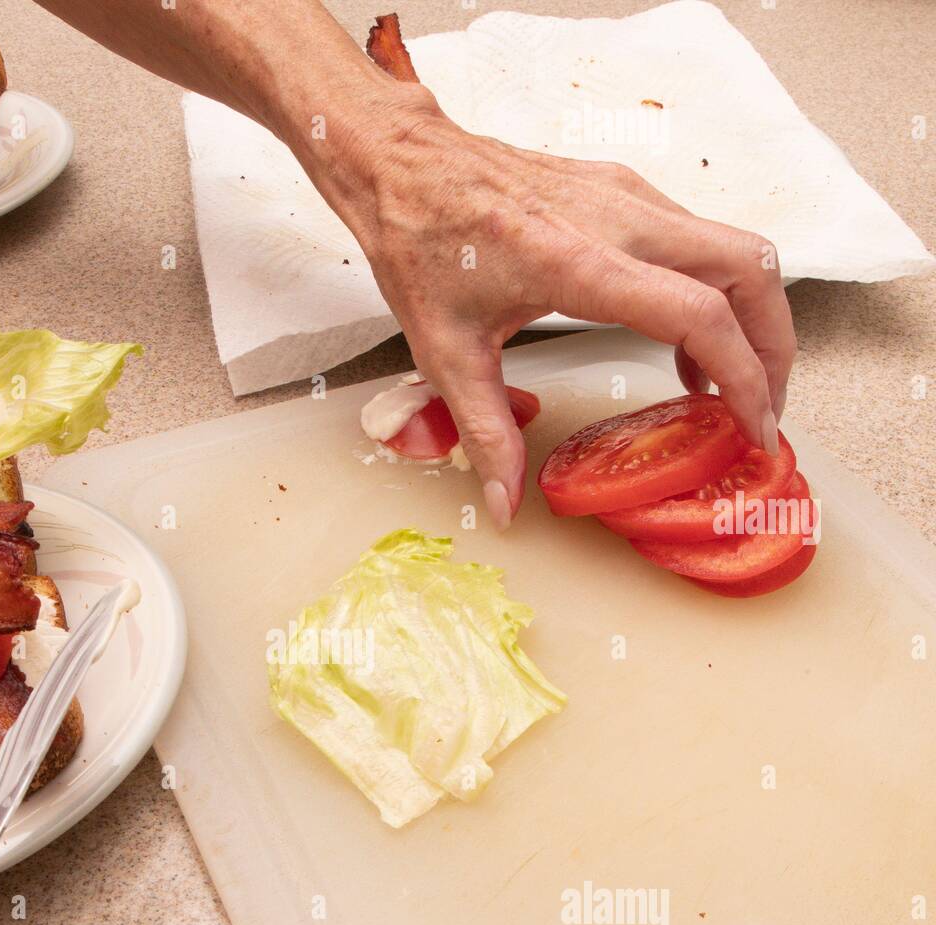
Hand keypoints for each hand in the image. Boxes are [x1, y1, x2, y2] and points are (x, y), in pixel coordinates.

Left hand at [328, 89, 795, 526]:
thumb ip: (486, 434)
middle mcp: (620, 218)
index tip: (754, 429)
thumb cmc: (420, 245)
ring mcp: (629, 197)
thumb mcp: (445, 353)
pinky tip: (685, 350)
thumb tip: (508, 505)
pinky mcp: (625, 192)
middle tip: (762, 413)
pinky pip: (700, 241)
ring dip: (752, 320)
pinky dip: (717, 295)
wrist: (405, 164)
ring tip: (731, 391)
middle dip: (774, 347)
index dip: (743, 376)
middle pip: (749, 272)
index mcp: (579, 262)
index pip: (700, 314)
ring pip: (735, 250)